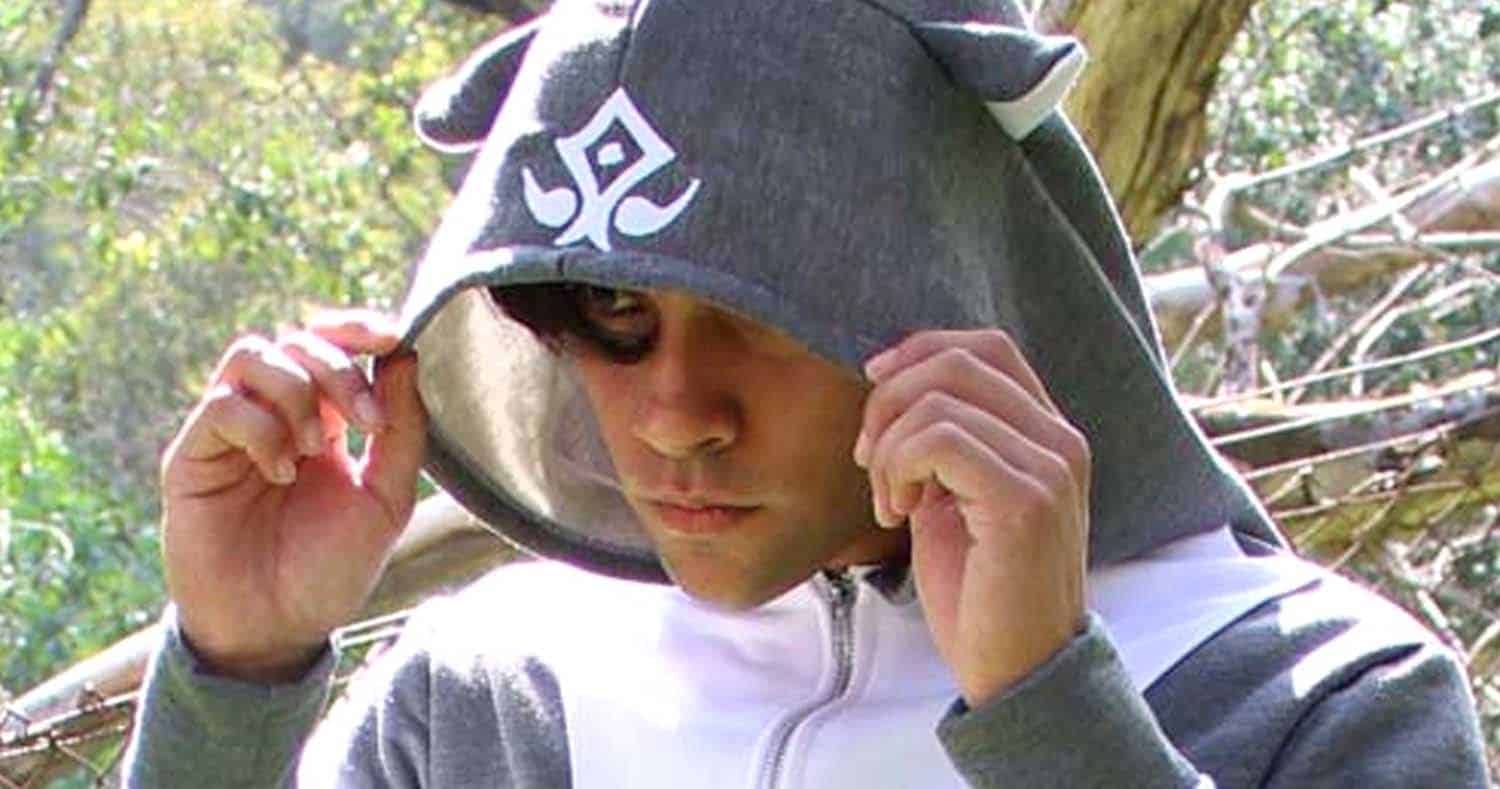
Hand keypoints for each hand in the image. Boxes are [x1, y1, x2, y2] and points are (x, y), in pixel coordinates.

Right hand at [159, 310, 425, 681]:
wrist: (275, 630)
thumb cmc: (331, 569)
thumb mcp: (387, 500)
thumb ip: (403, 431)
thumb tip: (405, 356)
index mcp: (325, 421)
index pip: (333, 346)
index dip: (358, 329)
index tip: (391, 336)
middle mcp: (275, 416)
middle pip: (298, 342)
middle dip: (340, 369)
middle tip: (366, 421)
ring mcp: (231, 432)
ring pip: (254, 355)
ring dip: (296, 392)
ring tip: (315, 449)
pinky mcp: (192, 455)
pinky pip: (222, 404)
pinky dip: (261, 427)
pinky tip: (279, 472)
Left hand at [853, 330, 1089, 706]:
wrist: (1015, 671)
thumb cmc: (979, 591)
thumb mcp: (953, 497)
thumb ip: (940, 442)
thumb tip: (889, 383)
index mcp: (1048, 433)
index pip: (986, 347)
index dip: (919, 352)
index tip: (873, 389)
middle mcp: (1060, 441)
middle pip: (958, 360)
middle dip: (889, 399)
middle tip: (868, 460)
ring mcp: (1050, 468)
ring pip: (941, 398)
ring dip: (889, 446)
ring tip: (888, 500)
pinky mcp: (1026, 502)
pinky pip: (941, 440)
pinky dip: (899, 467)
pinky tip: (898, 513)